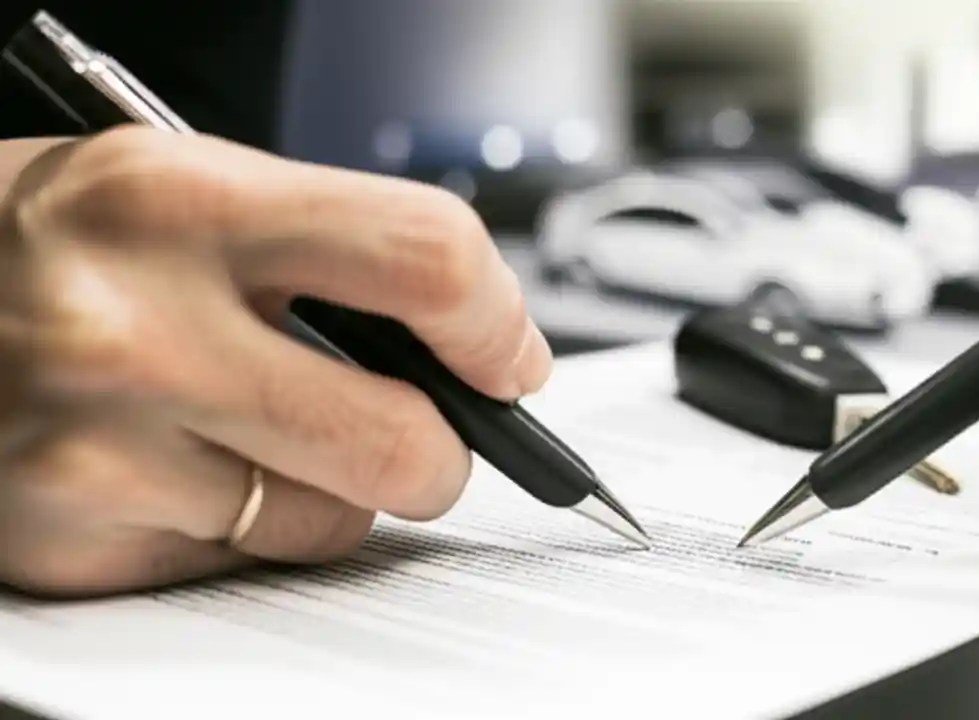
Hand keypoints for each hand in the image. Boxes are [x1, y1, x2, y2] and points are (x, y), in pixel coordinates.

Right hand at [0, 127, 550, 596]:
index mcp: (177, 198)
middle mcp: (130, 326)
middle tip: (413, 428)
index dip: (497, 320)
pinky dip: (242, 525)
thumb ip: (334, 250)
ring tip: (247, 427)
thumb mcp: (178, 190)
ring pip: (336, 521)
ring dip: (329, 489)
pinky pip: (247, 562)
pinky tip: (177, 467)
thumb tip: (481, 340)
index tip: (509, 358)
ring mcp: (95, 449)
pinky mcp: (71, 545)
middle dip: (440, 448)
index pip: (425, 260)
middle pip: (406, 438)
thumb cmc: (43, 240)